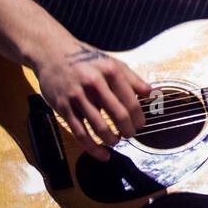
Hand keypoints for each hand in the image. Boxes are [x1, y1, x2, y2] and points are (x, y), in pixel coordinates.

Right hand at [33, 42, 153, 160]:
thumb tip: (154, 94)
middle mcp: (94, 83)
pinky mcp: (63, 107)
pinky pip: (80, 133)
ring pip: (99, 127)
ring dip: (112, 140)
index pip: (131, 101)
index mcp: (110, 71)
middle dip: (128, 130)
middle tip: (130, 134)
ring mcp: (77, 96)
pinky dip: (93, 148)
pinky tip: (103, 154)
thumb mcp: (113, 63)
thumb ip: (134, 80)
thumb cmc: (87, 60)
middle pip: (118, 115)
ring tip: (116, 141)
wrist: (52, 52)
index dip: (139, 118)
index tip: (141, 125)